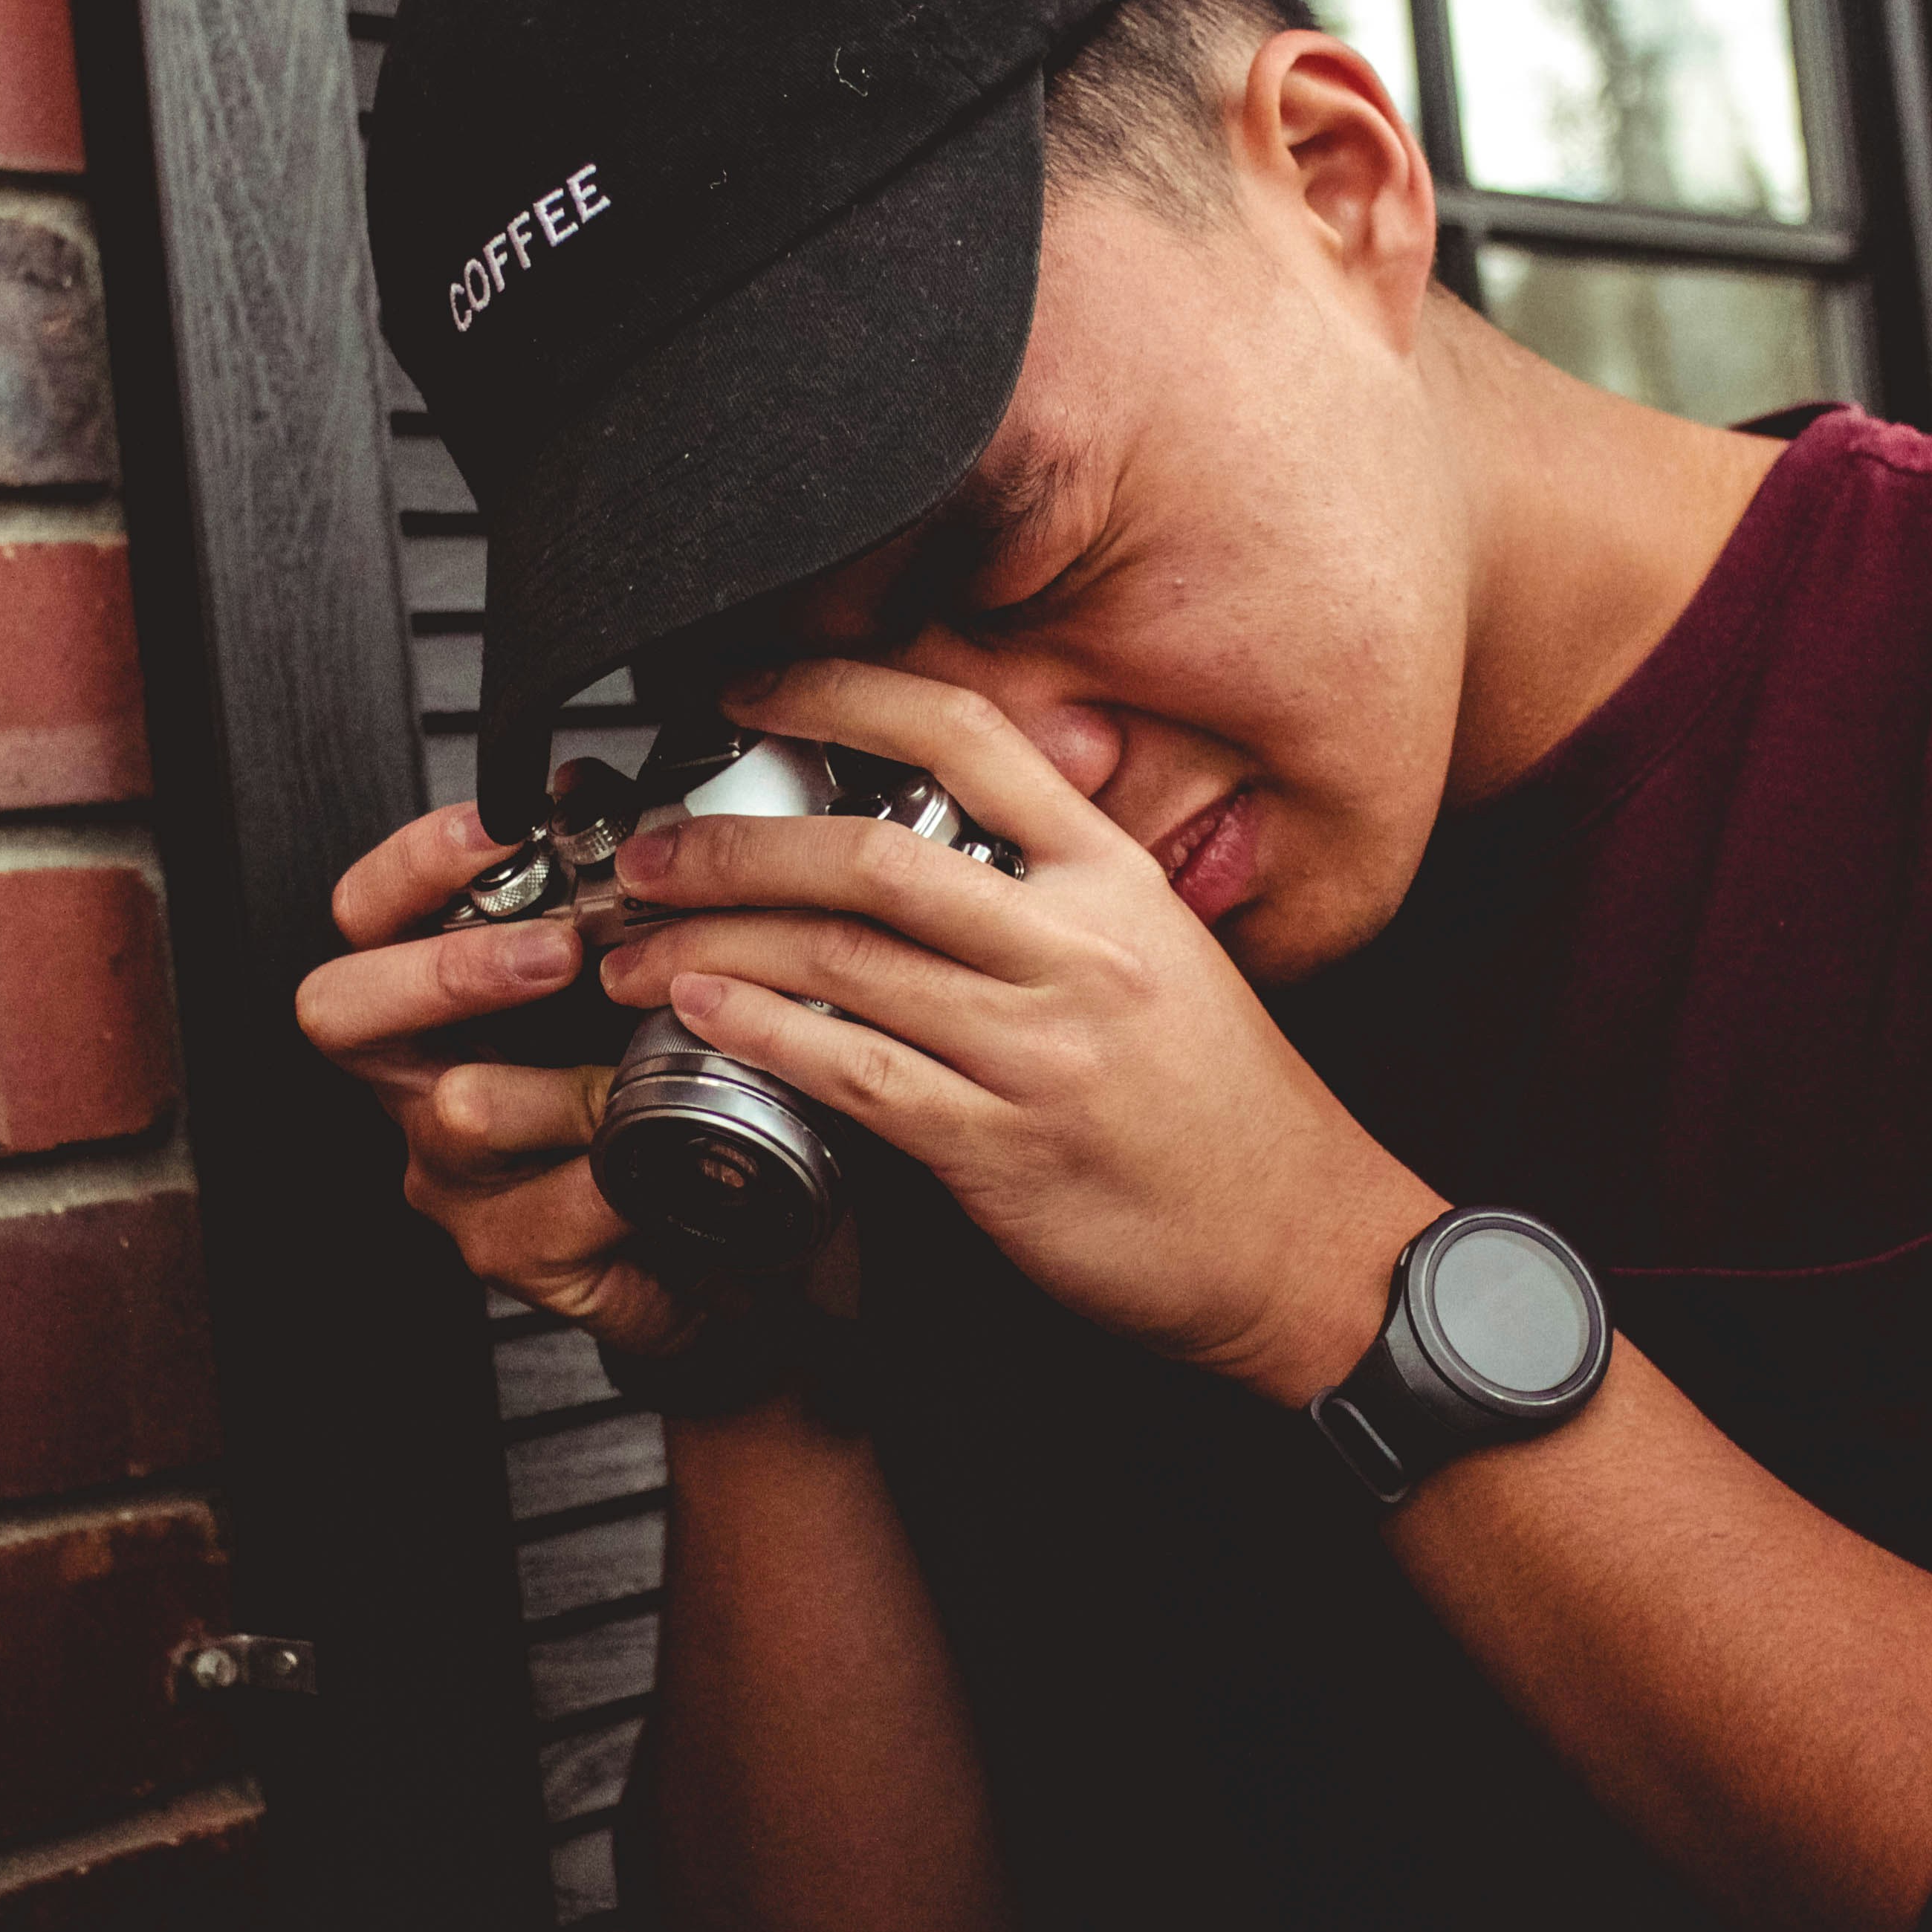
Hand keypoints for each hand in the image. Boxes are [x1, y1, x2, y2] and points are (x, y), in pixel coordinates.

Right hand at [294, 802, 696, 1355]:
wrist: (721, 1240)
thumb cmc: (659, 1100)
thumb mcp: (626, 991)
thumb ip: (601, 902)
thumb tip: (597, 794)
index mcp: (435, 1009)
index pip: (364, 916)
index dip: (416, 863)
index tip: (501, 823)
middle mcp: (419, 1088)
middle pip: (344, 1009)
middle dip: (451, 966)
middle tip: (556, 949)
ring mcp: (454, 1178)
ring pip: (465, 1108)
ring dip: (575, 1076)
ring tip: (654, 1066)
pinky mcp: (511, 1253)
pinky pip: (562, 1201)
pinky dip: (630, 1169)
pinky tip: (678, 1156)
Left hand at [594, 661, 1437, 1402]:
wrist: (1299, 1242)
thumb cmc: (1222, 1107)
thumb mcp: (1159, 957)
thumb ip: (1054, 893)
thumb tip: (926, 841)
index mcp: (1113, 877)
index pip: (967, 734)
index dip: (842, 693)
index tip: (749, 689)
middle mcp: (1076, 945)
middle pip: (869, 849)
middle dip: (731, 843)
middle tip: (648, 851)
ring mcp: (1040, 1046)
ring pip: (841, 956)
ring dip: (711, 942)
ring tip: (632, 945)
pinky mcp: (1003, 1146)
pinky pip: (854, 1070)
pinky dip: (760, 1032)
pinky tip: (699, 1014)